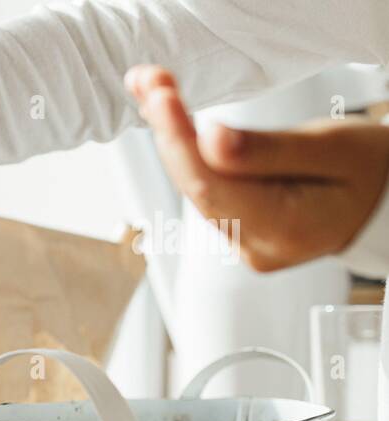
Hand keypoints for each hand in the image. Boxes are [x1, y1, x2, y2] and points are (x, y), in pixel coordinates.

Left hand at [125, 64, 388, 271]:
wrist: (384, 201)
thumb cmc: (370, 170)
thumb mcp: (332, 148)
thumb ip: (269, 150)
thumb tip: (210, 139)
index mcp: (286, 229)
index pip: (214, 186)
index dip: (180, 141)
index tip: (161, 98)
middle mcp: (257, 246)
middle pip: (198, 185)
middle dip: (168, 129)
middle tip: (148, 80)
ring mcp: (243, 242)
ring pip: (195, 185)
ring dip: (171, 135)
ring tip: (153, 87)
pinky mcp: (236, 230)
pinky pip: (204, 187)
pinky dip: (186, 150)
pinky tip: (168, 117)